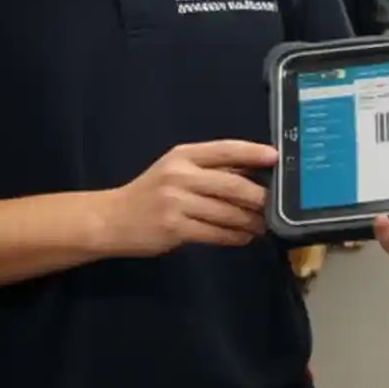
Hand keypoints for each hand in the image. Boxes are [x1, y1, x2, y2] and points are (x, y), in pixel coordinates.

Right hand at [96, 140, 275, 257]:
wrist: (112, 219)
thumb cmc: (151, 193)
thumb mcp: (176, 170)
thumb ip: (211, 169)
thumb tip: (255, 171)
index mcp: (184, 155)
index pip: (226, 149)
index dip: (253, 152)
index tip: (276, 157)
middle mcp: (181, 175)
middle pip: (233, 184)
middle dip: (261, 197)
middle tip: (277, 206)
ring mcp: (177, 202)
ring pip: (228, 212)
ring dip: (251, 221)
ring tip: (263, 225)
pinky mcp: (175, 228)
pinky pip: (215, 233)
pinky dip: (235, 236)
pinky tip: (244, 237)